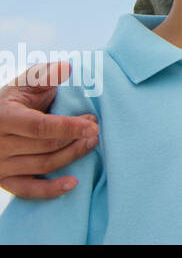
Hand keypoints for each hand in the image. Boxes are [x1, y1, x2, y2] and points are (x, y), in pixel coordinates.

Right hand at [0, 62, 98, 198]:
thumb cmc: (13, 100)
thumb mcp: (25, 83)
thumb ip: (44, 75)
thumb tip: (66, 67)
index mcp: (4, 118)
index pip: (39, 127)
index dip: (68, 127)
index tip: (93, 125)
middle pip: (45, 147)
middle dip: (75, 137)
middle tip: (96, 127)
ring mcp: (0, 165)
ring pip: (43, 165)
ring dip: (72, 156)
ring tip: (92, 143)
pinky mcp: (4, 180)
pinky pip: (28, 190)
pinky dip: (50, 190)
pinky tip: (73, 183)